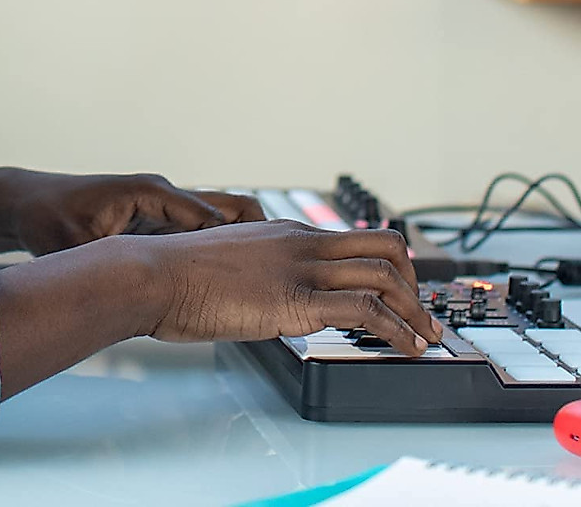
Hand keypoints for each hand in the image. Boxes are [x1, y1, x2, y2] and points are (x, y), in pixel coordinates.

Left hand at [4, 170, 264, 256]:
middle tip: (283, 270)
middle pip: (228, 208)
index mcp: (150, 193)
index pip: (209, 216)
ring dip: (241, 245)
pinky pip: (200, 232)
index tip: (268, 264)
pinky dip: (219, 250)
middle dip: (257, 236)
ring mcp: (161, 207)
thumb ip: (105, 263)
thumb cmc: (48, 217)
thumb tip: (127, 286)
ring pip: (219, 220)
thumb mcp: (76, 243)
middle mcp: (163, 195)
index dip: (240, 242)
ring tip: (267, 279)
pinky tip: (230, 280)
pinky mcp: (155, 220)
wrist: (28, 203)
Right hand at [143, 221, 441, 354]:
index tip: (398, 291)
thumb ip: (253, 272)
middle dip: (414, 283)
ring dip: (416, 311)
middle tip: (422, 315)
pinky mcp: (297, 299)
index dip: (387, 266)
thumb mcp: (225, 264)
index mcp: (284, 231)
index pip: (353, 238)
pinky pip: (367, 311)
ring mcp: (301, 267)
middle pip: (384, 247)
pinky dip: (398, 330)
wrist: (153, 272)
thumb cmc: (175, 274)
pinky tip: (407, 349)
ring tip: (426, 339)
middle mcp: (300, 241)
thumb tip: (259, 295)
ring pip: (385, 276)